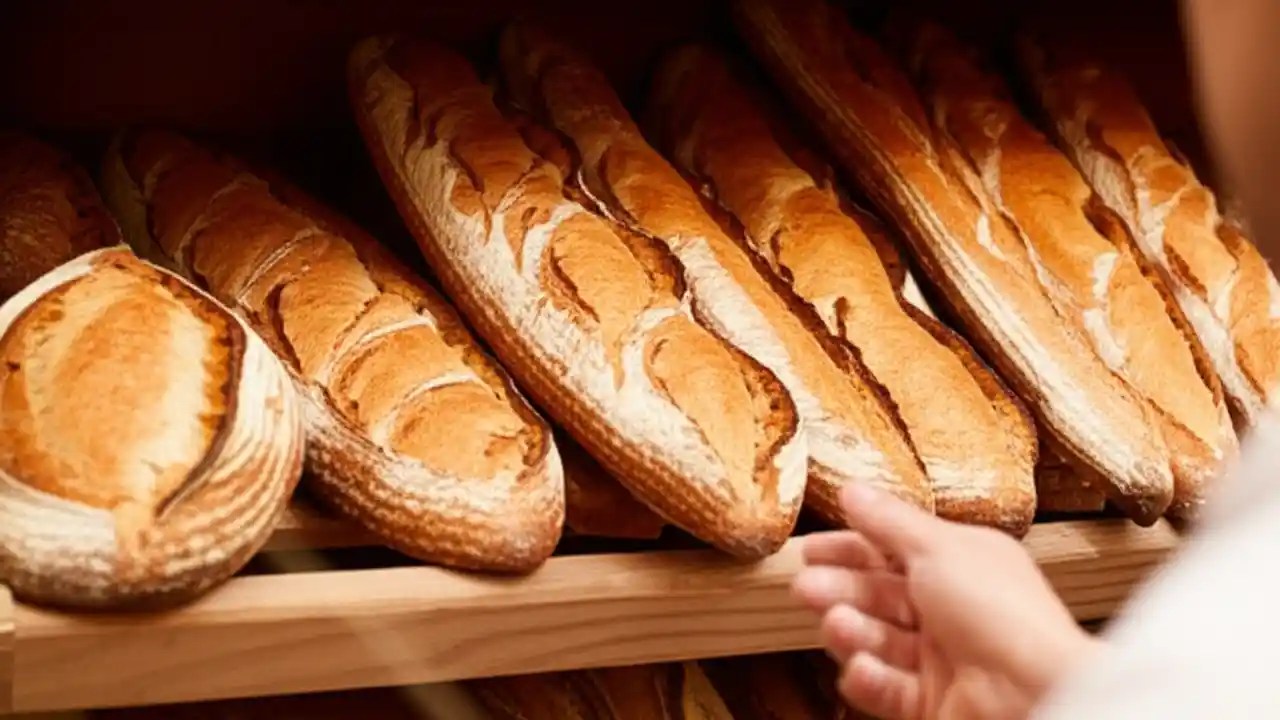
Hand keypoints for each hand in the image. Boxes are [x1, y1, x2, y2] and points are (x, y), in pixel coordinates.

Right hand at [793, 484, 1100, 719]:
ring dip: (850, 632)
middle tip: (806, 587)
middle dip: (840, 589)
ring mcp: (942, 659)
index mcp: (962, 564)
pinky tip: (863, 668)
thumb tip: (853, 489)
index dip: (850, 548)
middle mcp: (951, 609)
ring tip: (836, 624)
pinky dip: (869, 677)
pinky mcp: (932, 704)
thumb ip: (889, 521)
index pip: (893, 550)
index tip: (811, 549)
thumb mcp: (938, 548)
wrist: (1036, 696)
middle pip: (880, 596)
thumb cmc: (1003, 615)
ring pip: (878, 640)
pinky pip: (887, 688)